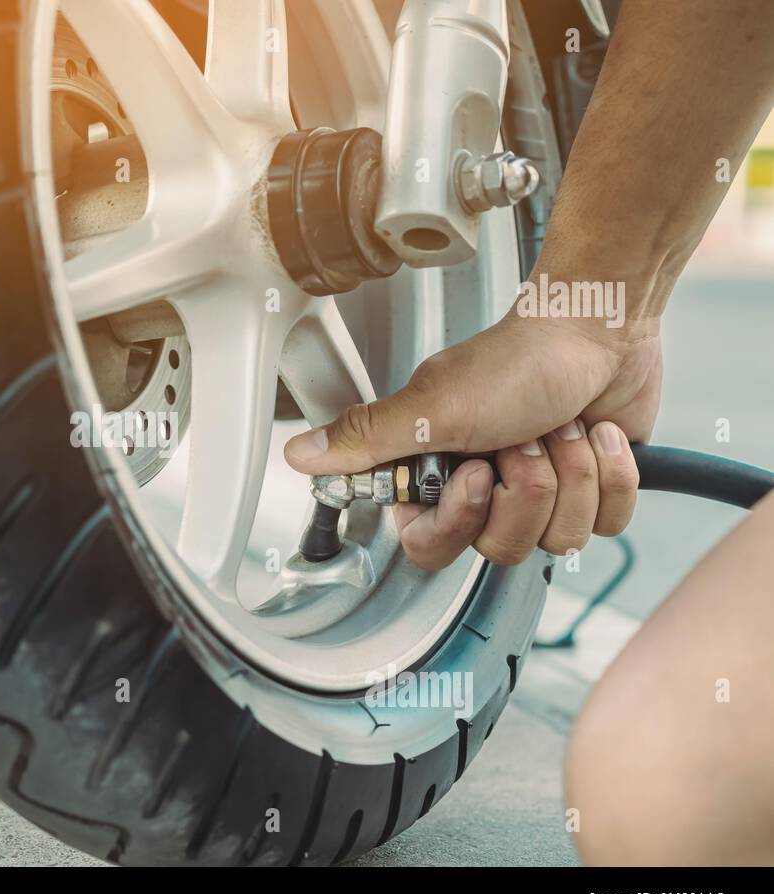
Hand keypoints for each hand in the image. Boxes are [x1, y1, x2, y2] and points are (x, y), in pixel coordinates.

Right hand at [284, 307, 660, 569]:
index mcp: (438, 477)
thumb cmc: (518, 359)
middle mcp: (484, 493)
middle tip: (522, 437)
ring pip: (560, 539)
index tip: (476, 470)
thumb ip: (366, 437)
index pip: (433, 546)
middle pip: (502, 547)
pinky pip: (607, 522)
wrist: (598, 327)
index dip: (462, 517)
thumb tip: (298, 455)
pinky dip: (612, 472)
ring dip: (571, 473)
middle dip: (525, 489)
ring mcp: (541, 496)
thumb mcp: (431, 404)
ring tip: (560, 427)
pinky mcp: (590, 492)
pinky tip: (598, 433)